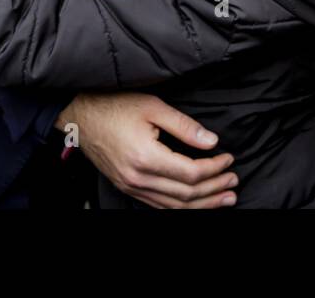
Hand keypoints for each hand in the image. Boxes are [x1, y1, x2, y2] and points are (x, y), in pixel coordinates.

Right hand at [56, 93, 237, 208]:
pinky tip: (195, 203)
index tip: (228, 159)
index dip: (214, 169)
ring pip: (173, 206)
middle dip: (214, 189)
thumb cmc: (115, 106)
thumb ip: (184, 126)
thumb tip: (211, 141)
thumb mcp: (152, 107)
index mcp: (145, 157)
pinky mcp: (127, 187)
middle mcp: (137, 178)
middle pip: (185, 195)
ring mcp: (131, 186)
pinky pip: (158, 206)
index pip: (190, 173)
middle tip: (234, 181)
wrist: (81, 115)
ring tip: (223, 199)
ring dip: (202, 204)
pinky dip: (180, 207)